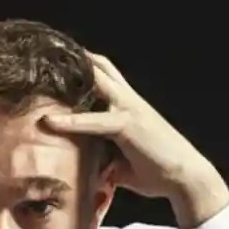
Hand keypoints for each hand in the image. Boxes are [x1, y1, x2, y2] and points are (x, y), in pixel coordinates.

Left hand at [43, 53, 228, 228]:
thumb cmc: (157, 171)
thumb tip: (85, 168)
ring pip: (97, 82)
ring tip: (41, 71)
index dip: (87, 65)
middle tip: (50, 51)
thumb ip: (105, 158)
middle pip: (101, 68)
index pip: (106, 77)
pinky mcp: (126, 125)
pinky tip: (49, 121)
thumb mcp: (124, 163)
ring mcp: (128, 109)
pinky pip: (93, 121)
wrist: (186, 177)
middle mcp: (129, 101)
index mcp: (129, 106)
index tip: (64, 60)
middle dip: (77, 58)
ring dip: (71, 77)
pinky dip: (70, 121)